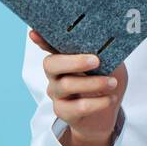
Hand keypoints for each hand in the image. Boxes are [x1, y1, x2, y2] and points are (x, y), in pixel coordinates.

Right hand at [29, 29, 126, 145]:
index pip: (49, 45)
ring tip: (112, 82)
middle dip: (74, 61)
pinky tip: (110, 98)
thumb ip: (103, 52)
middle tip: (96, 61)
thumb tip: (104, 41)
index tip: (35, 33)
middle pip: (52, 64)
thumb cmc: (107, 80)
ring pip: (66, 85)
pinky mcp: (63, 111)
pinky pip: (78, 107)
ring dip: (93, 83)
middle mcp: (55, 74)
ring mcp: (56, 93)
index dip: (42, 40)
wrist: (108, 112)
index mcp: (64, 56)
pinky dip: (97, 102)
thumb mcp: (110, 63)